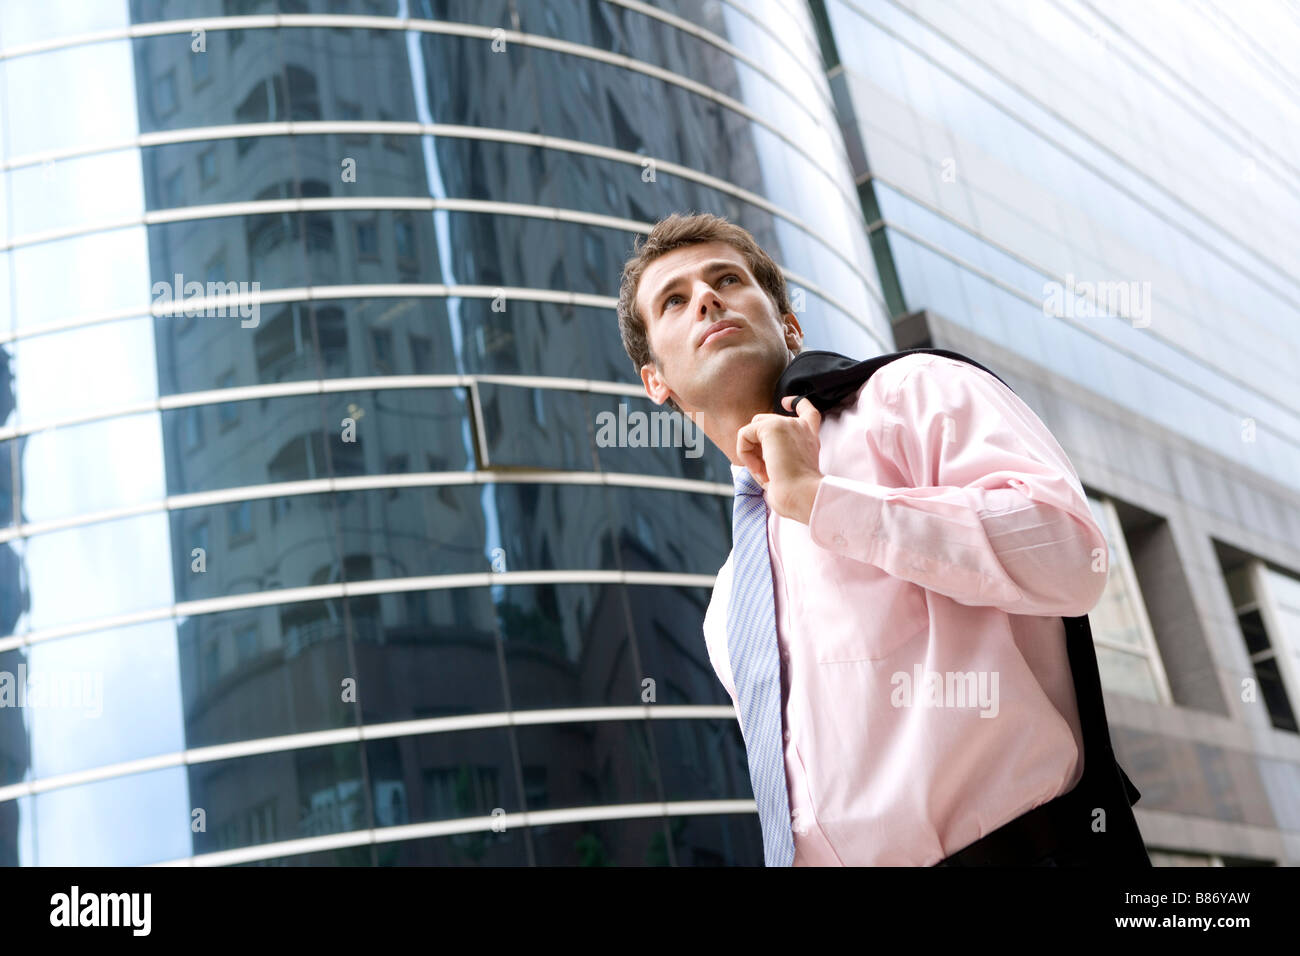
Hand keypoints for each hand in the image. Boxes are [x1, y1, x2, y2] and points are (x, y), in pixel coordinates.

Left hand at [736, 395, 824, 523]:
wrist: (803, 495)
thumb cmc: (797, 494)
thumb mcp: (789, 473)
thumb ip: (778, 457)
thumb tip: (756, 457)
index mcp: (810, 438)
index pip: (807, 411)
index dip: (796, 403)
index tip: (786, 402)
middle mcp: (802, 427)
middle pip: (767, 421)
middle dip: (758, 446)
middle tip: (765, 472)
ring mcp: (788, 424)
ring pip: (754, 428)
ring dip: (751, 453)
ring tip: (763, 473)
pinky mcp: (772, 427)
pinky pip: (744, 434)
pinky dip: (744, 454)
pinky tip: (758, 469)